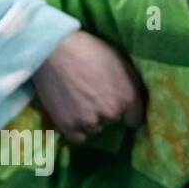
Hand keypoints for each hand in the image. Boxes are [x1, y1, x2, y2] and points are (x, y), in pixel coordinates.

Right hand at [31, 31, 146, 144]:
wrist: (52, 49)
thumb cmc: (87, 49)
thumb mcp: (119, 61)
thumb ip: (131, 85)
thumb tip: (136, 101)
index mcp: (127, 97)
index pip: (135, 119)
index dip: (127, 112)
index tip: (117, 105)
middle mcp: (111, 112)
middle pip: (112, 121)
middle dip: (105, 111)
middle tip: (92, 95)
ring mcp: (88, 120)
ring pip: (94, 128)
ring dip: (89, 119)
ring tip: (77, 101)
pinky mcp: (67, 125)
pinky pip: (78, 138)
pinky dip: (76, 130)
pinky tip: (72, 116)